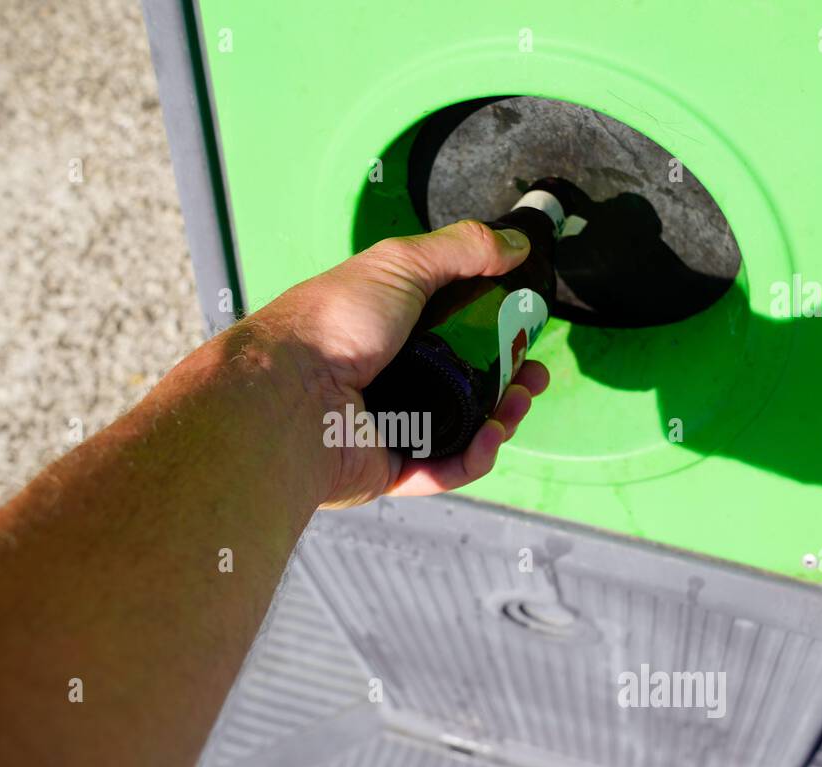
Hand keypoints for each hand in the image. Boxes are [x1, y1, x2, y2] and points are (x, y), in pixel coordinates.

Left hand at [249, 220, 550, 508]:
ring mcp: (391, 425)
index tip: (526, 329)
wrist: (289, 394)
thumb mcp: (400, 265)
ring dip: (500, 419)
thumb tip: (516, 244)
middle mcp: (390, 377)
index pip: (455, 330)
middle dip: (510, 380)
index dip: (496, 331)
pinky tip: (491, 437)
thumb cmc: (333, 324)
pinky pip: (444, 469)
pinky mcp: (390, 468)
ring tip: (516, 405)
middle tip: (533, 377)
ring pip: (463, 429)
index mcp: (390, 329)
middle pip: (467, 383)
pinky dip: (475, 457)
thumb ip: (461, 249)